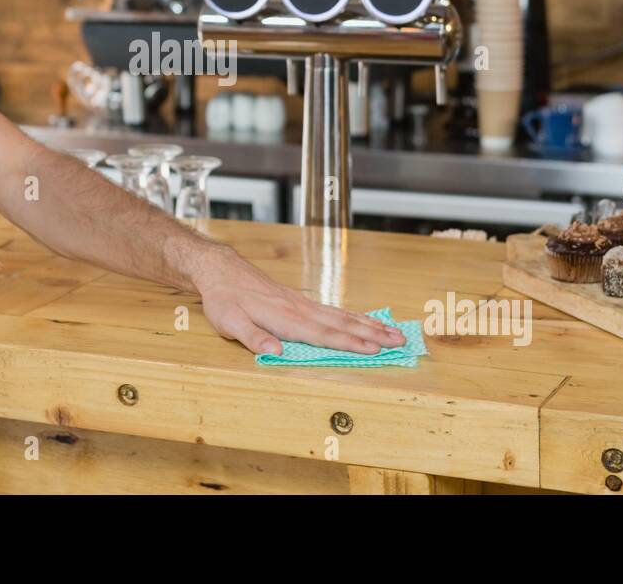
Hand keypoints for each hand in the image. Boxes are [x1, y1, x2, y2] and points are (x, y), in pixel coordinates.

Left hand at [194, 251, 405, 356]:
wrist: (222, 271)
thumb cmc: (225, 299)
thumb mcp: (230, 322)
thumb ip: (253, 338)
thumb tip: (275, 352)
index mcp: (286, 319)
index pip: (324, 335)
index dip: (350, 343)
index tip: (375, 350)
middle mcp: (299, 310)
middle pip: (342, 324)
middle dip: (373, 333)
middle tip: (400, 340)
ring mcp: (302, 303)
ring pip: (341, 315)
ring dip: (369, 324)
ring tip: (393, 330)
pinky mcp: (299, 300)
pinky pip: (333, 310)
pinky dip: (353, 315)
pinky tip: (363, 320)